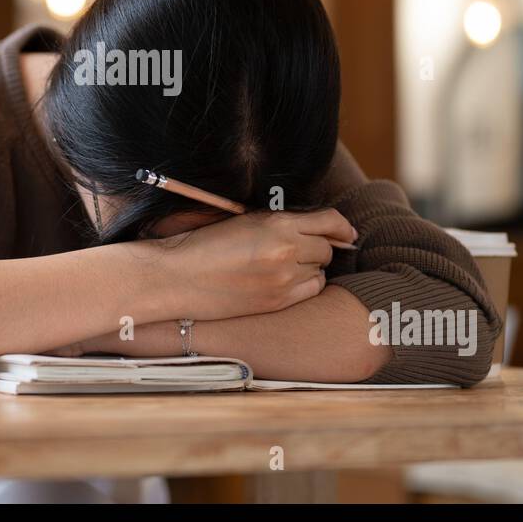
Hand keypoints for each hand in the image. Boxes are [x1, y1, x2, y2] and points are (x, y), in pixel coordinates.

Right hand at [150, 208, 356, 321]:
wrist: (177, 277)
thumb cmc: (204, 242)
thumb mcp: (245, 219)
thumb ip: (281, 222)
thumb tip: (317, 227)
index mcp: (278, 224)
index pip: (330, 222)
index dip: (341, 226)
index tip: (345, 231)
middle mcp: (287, 251)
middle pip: (327, 248)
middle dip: (319, 246)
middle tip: (301, 246)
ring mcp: (283, 280)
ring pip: (320, 271)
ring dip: (310, 266)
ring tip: (286, 263)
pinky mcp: (277, 302)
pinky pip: (309, 290)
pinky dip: (305, 284)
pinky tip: (286, 280)